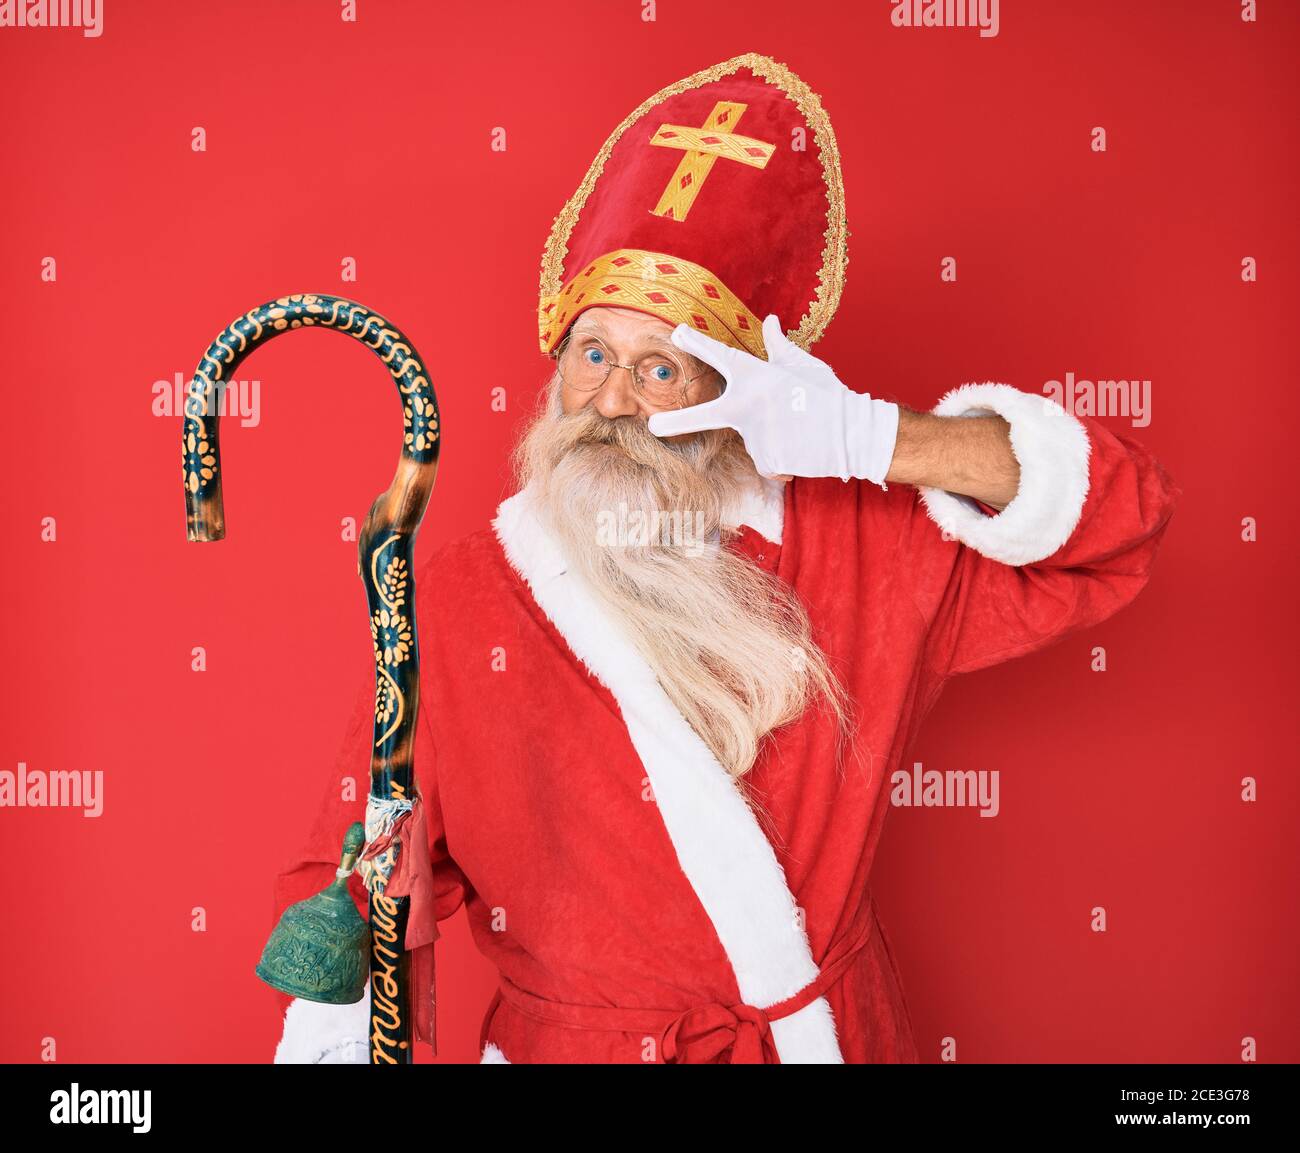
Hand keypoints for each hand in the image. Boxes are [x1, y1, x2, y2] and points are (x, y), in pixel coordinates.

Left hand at [646, 314, 899, 483]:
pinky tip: (800, 448)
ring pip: (754, 441)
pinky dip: (781, 459)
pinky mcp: (766, 460)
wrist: (852, 432)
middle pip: (705, 415)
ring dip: (772, 438)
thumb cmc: (828, 394)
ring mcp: (755, 435)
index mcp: (756, 376)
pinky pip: (767, 461)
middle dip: (676, 421)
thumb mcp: (804, 364)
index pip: (721, 356)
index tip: (677, 333)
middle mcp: (749, 405)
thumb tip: (769, 320)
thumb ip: (778, 346)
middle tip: (653, 426)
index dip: (697, 343)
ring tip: (799, 430)